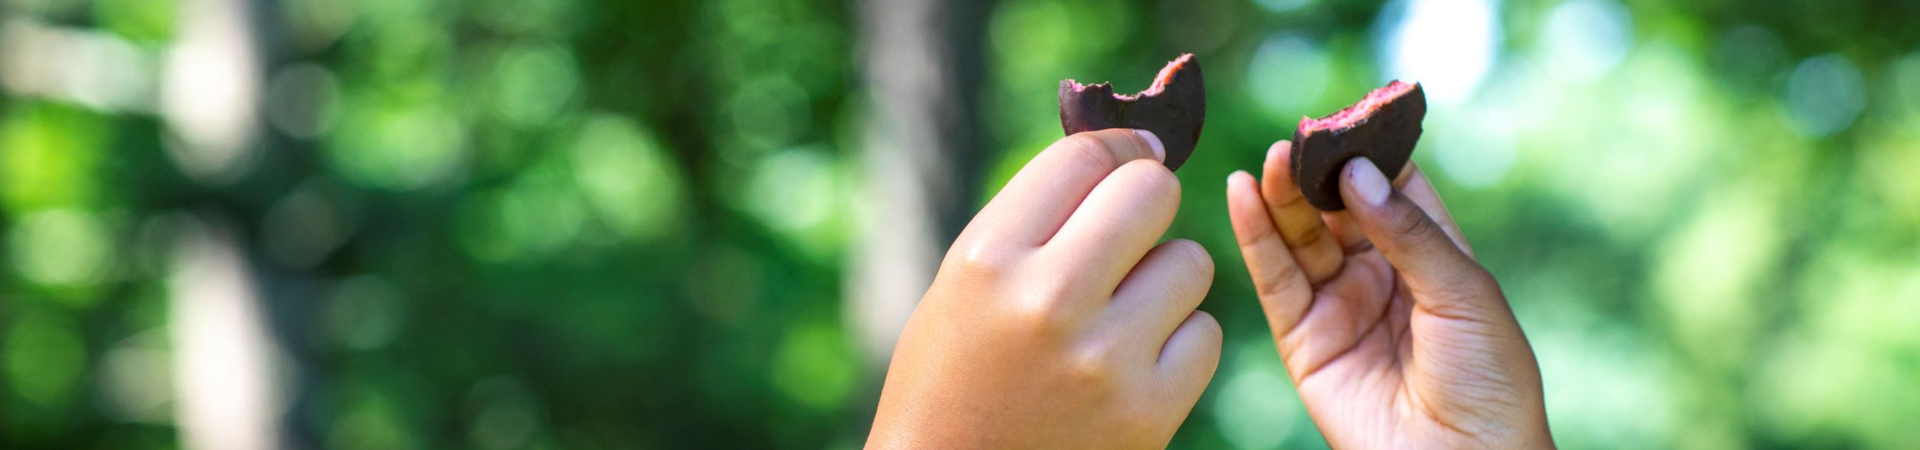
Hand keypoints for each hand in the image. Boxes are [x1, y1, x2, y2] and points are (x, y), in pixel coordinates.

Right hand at [867, 129, 1221, 449]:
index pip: (1086, 157)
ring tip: (1120, 312)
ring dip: (1165, 278)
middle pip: (1152, 192)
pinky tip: (1136, 361)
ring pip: (1190, 263)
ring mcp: (1104, 360)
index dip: (1115, 150)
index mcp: (989, 259)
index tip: (1123, 163)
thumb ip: (1035, 214)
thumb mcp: (964, 281)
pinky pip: (1206, 334)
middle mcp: (1048, 301)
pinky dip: (1179, 341)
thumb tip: (1134, 147)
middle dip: (1147, 203)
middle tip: (1129, 232)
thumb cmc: (955, 372)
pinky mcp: (1148, 412)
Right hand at [1225, 141, 1552, 448]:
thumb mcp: (1464, 294)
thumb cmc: (1490, 384)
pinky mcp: (1303, 340)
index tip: (1346, 121)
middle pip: (1338, 210)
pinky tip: (1244, 194)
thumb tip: (1358, 172)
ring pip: (1302, 239)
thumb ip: (1408, 232)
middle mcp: (1381, 278)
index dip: (1368, 156)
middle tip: (1300, 139)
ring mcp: (1340, 307)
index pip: (1393, 190)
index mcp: (1433, 260)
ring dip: (1283, 197)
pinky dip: (1255, 236)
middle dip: (1319, 173)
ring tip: (1274, 161)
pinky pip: (1274, 280)